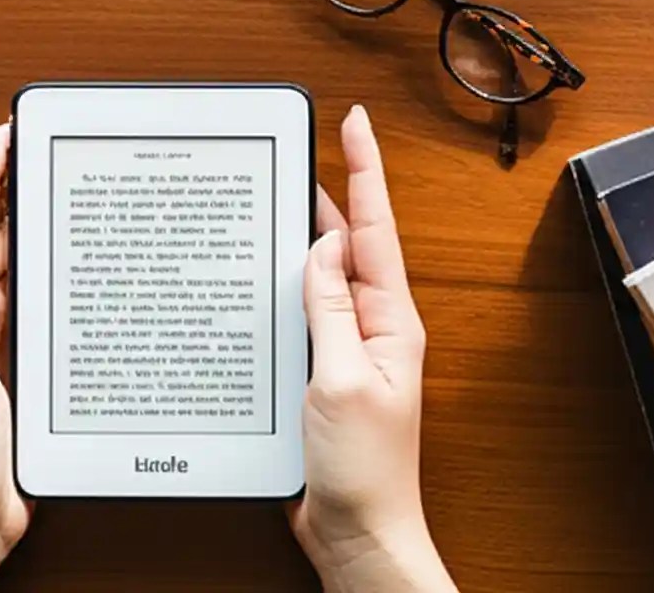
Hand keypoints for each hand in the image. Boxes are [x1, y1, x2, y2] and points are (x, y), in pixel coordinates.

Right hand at [291, 106, 456, 592]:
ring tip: (273, 200)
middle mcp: (372, 328)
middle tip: (296, 152)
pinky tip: (261, 279)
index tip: (354, 123)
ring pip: (320, 278)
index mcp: (392, 323)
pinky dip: (283, 289)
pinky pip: (303, 315)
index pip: (376, 230)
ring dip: (299, 242)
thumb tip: (323, 246)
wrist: (356, 531)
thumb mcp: (343, 379)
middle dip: (326, 194)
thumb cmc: (363, 469)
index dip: (364, 171)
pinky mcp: (321, 371)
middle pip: (347, 245)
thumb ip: (331, 309)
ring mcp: (346, 349)